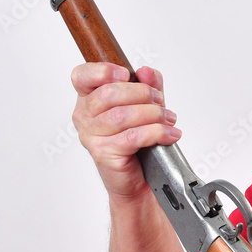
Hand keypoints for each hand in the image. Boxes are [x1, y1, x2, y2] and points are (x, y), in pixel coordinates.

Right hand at [71, 63, 180, 199]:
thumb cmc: (138, 143)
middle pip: (109, 94)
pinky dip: (156, 133)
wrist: (140, 180)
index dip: (102, 71)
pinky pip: (132, 137)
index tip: (126, 74)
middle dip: (142, 94)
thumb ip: (147, 85)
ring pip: (122, 115)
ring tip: (168, 119)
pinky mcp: (104, 153)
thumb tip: (146, 72)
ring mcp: (91, 136)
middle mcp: (84, 116)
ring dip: (153, 114)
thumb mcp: (145, 106)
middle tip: (160, 102)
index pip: (82, 76)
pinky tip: (169, 134)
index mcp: (88, 99)